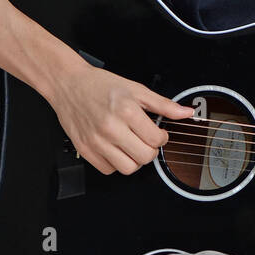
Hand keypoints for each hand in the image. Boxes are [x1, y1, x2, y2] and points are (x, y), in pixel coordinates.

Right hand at [51, 65, 194, 175]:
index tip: (157, 133)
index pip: (156, 140)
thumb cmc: (99, 85)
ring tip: (130, 146)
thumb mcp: (136, 89)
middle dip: (149, 150)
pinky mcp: (85, 150)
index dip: (161, 138)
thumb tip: (186, 113)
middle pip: (144, 157)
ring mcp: (96, 141)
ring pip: (128, 168)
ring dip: (134, 160)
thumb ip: (163, 104)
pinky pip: (108, 170)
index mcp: (126, 111)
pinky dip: (115, 163)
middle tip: (144, 140)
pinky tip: (115, 149)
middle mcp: (111, 128)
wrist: (68, 84)